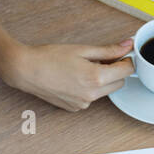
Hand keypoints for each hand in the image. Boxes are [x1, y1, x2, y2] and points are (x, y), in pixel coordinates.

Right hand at [4, 40, 134, 110]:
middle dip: (114, 71)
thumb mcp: (82, 49)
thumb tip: (127, 46)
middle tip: (100, 58)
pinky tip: (74, 78)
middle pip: (119, 83)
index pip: (127, 71)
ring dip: (101, 80)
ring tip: (82, 67)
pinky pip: (91, 97)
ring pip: (105, 91)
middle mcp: (92, 94)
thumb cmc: (50, 57)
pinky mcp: (75, 108)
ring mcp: (84, 104)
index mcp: (96, 77)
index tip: (122, 53)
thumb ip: (108, 50)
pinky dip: (89, 88)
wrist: (26, 70)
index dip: (127, 60)